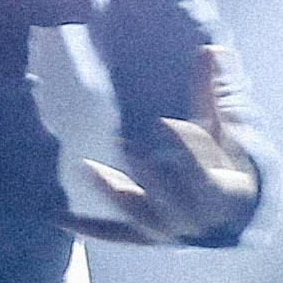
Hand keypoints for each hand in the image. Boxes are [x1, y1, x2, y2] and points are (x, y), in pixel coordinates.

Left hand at [79, 46, 259, 244]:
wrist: (227, 216)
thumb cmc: (227, 166)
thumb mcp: (224, 129)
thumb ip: (213, 93)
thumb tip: (212, 48)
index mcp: (221, 193)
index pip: (204, 175)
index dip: (186, 150)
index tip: (163, 122)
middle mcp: (193, 220)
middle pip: (170, 203)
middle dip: (150, 178)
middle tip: (127, 148)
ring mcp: (166, 231)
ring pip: (140, 217)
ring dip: (114, 194)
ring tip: (87, 168)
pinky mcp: (143, 235)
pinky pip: (114, 234)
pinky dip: (86, 226)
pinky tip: (55, 215)